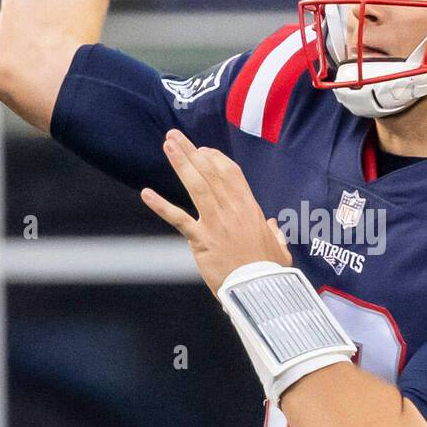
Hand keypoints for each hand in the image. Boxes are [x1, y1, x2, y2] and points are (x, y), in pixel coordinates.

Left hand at [141, 130, 291, 295]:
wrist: (259, 290)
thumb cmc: (270, 272)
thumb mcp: (279, 249)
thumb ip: (275, 234)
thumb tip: (273, 226)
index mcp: (250, 208)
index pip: (231, 174)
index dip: (215, 158)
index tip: (203, 150)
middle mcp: (232, 210)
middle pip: (210, 172)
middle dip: (192, 152)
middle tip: (175, 136)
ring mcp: (216, 223)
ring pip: (196, 186)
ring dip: (181, 163)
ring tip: (168, 145)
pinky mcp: (201, 240)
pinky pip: (178, 219)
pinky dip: (161, 205)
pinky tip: (146, 193)